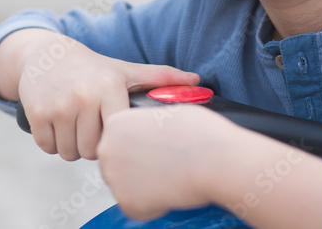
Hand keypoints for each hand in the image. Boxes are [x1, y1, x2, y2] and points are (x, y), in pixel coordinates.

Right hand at [0, 29, 198, 160]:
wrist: (44, 53)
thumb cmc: (92, 67)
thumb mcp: (125, 70)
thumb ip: (161, 78)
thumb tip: (199, 82)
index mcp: (110, 87)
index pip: (120, 135)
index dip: (117, 135)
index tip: (112, 123)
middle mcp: (85, 96)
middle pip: (93, 150)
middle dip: (92, 143)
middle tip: (90, 124)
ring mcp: (59, 105)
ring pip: (70, 152)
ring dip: (71, 145)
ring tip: (74, 123)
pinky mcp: (36, 113)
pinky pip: (47, 147)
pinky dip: (51, 141)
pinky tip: (56, 122)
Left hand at [97, 105, 236, 220]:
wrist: (213, 158)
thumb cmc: (199, 133)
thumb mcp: (166, 113)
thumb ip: (148, 125)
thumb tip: (151, 134)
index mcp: (115, 123)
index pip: (118, 140)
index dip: (139, 147)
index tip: (154, 150)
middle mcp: (107, 149)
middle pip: (117, 164)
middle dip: (137, 168)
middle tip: (164, 167)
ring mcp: (114, 177)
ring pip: (127, 187)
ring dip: (145, 187)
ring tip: (171, 176)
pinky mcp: (126, 202)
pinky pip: (138, 208)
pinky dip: (154, 206)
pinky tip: (171, 191)